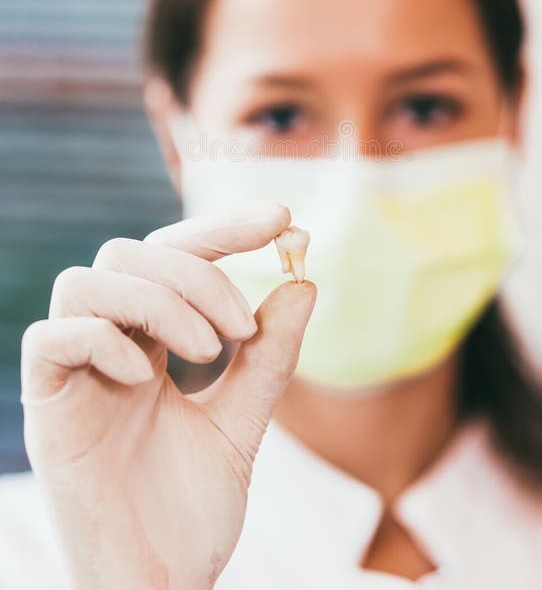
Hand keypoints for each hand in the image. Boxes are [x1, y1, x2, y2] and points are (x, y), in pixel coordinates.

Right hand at [21, 202, 315, 588]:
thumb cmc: (190, 513)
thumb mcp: (243, 423)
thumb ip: (269, 359)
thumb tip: (304, 283)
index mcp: (150, 341)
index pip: (176, 255)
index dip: (223, 226)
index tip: (284, 218)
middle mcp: (108, 344)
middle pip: (132, 254)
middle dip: (197, 271)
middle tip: (241, 326)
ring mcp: (74, 374)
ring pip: (89, 280)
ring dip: (160, 300)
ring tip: (208, 351)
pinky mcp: (47, 410)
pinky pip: (50, 340)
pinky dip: (103, 337)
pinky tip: (148, 375)